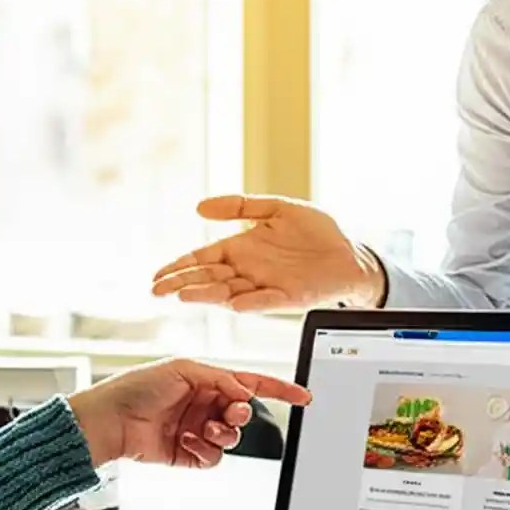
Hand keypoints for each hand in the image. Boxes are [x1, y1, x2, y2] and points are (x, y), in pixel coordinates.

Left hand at [67, 358, 311, 467]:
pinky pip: (213, 457)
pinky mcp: (188, 454)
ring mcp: (198, 430)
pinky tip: (187, 441)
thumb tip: (243, 392)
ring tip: (203, 428)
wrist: (110, 420)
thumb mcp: (183, 369)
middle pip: (244, 413)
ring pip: (232, 439)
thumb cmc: (137, 387)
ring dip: (223, 434)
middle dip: (241, 414)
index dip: (278, 389)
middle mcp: (204, 405)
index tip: (302, 396)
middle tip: (230, 412)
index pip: (250, 383)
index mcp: (206, 381)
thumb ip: (219, 378)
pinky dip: (205, 450)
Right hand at [151, 194, 384, 311]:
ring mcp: (266, 286)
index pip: (202, 259)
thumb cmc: (316, 232)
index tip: (158, 275)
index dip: (179, 266)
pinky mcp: (288, 297)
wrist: (352, 252)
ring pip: (229, 293)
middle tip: (157, 290)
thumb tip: (201, 206)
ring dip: (207, 296)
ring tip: (183, 296)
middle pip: (208, 279)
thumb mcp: (276, 208)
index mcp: (241, 249)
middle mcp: (248, 270)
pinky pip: (265, 301)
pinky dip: (250, 302)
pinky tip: (233, 303)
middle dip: (181, 285)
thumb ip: (240, 206)